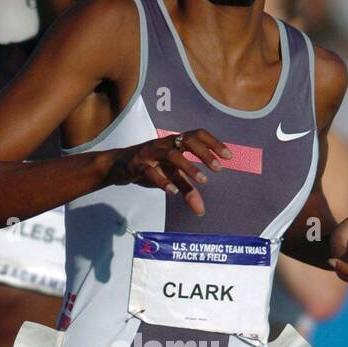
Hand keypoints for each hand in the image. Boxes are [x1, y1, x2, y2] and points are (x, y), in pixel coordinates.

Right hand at [109, 129, 230, 216]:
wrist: (118, 166)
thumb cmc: (150, 166)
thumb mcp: (171, 177)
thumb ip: (188, 190)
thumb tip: (201, 211)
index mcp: (175, 142)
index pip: (197, 135)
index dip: (213, 143)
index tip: (228, 156)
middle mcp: (164, 144)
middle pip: (187, 140)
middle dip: (204, 153)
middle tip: (219, 169)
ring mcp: (151, 153)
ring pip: (171, 154)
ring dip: (189, 166)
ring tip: (203, 180)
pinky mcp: (138, 166)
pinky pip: (150, 171)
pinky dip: (162, 181)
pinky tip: (173, 192)